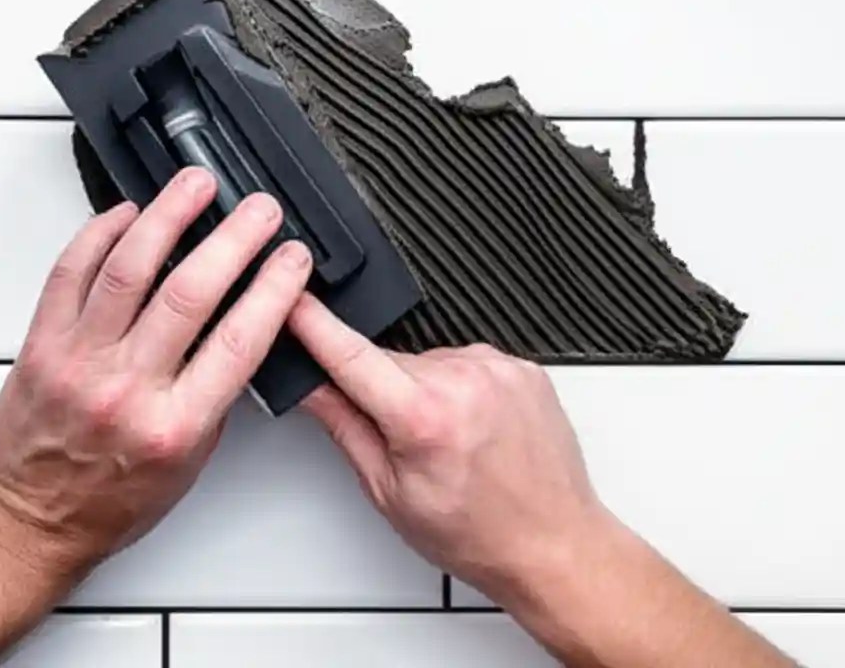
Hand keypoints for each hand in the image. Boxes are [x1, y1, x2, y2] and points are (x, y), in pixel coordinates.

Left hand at [0, 167, 312, 571]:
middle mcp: (126, 389)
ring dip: (168, 215)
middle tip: (258, 209)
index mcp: (174, 425)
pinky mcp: (41, 343)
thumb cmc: (110, 500)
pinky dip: (100, 234)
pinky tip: (128, 213)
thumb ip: (214, 395)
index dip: (274, 288)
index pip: (239, 341)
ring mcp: (79, 361)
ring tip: (195, 185)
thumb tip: (238, 327)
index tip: (292, 258)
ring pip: (128, 268)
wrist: (34, 518)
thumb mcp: (189, 462)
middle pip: (190, 292)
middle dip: (234, 238)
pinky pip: (70, 272)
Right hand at [288, 295, 607, 606]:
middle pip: (389, 360)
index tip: (292, 298)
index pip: (350, 353)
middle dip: (380, 390)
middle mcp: (465, 382)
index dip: (313, 322)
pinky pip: (467, 362)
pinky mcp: (522, 367)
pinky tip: (472, 427)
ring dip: (422, 389)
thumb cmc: (478, 533)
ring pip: (428, 361)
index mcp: (425, 416)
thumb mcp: (389, 491)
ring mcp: (499, 370)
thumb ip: (344, 427)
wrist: (553, 545)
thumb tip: (312, 388)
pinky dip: (458, 387)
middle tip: (400, 440)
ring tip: (447, 440)